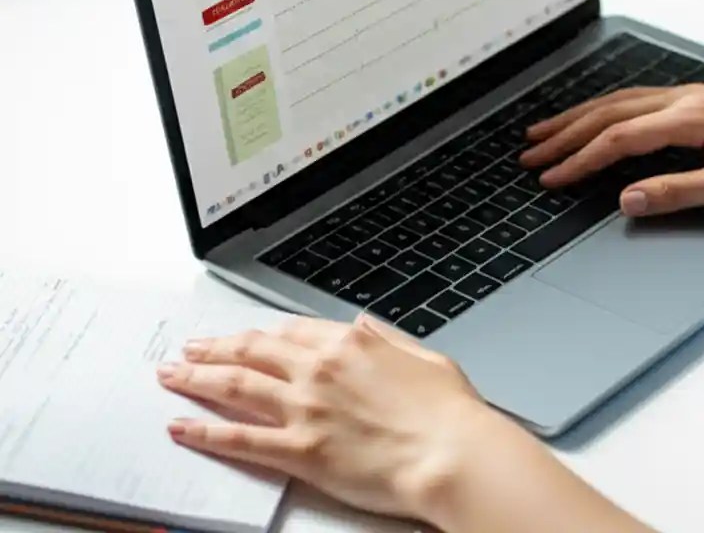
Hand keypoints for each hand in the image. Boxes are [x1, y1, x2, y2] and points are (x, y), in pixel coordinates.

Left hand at [157, 316, 497, 524]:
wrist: (452, 455)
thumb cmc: (450, 413)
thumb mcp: (425, 357)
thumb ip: (389, 340)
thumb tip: (365, 326)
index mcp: (353, 344)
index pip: (292, 330)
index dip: (263, 333)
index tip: (248, 336)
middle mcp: (321, 369)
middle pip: (253, 351)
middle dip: (216, 348)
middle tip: (191, 349)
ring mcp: (306, 409)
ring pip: (235, 386)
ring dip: (197, 379)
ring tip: (172, 377)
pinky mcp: (299, 450)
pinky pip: (240, 439)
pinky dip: (204, 432)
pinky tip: (181, 427)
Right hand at [521, 85, 703, 215]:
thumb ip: (676, 193)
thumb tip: (626, 200)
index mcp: (689, 118)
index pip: (618, 139)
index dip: (580, 160)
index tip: (551, 179)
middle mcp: (684, 99)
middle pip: (610, 113)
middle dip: (566, 134)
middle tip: (530, 154)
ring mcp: (692, 96)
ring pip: (621, 101)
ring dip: (581, 117)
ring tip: (547, 132)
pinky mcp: (701, 100)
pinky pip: (640, 99)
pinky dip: (609, 110)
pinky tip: (600, 118)